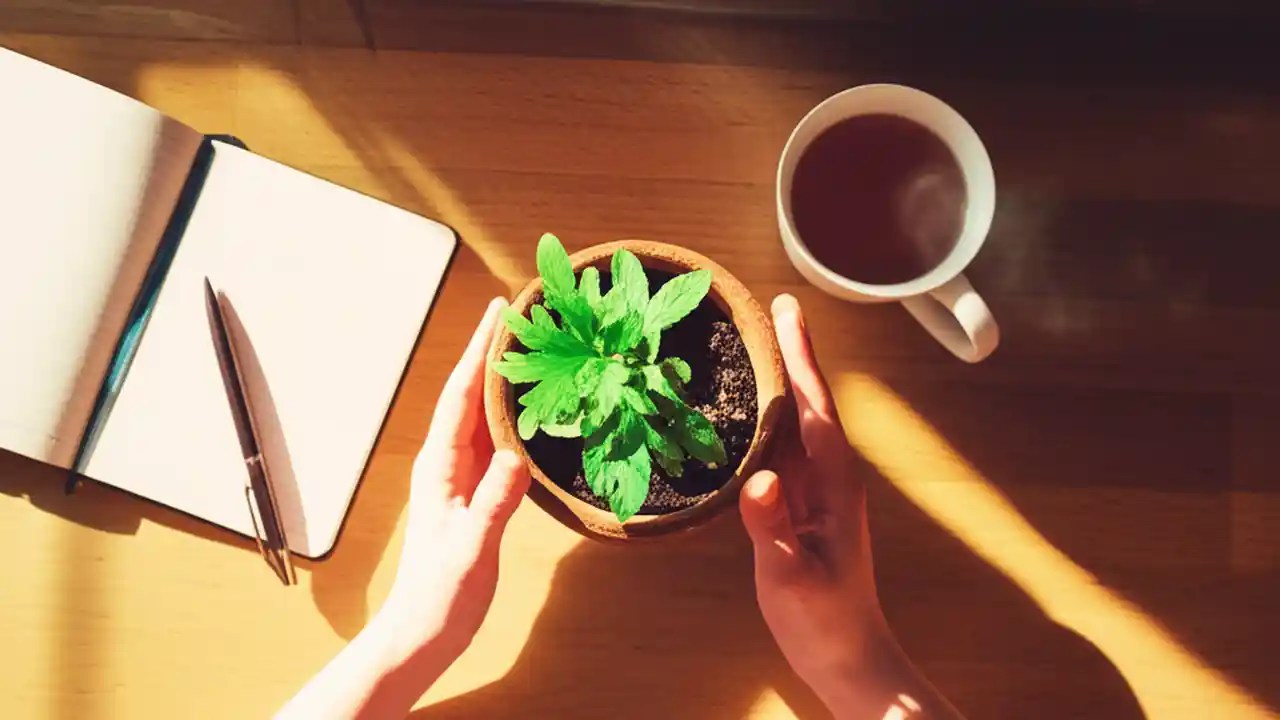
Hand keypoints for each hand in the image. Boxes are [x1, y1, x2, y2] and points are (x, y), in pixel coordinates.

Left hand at [380, 297, 530, 660]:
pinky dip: (511, 412)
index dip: (481, 350)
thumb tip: (516, 457)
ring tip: (531, 345)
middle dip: (493, 350)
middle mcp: (447, 461)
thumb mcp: (470, 548)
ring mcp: (459, 475)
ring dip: (503, 377)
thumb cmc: (441, 593)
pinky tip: (531, 406)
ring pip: (483, 412)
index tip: (500, 310)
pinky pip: (493, 438)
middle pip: (471, 392)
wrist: (423, 630)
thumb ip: (494, 503)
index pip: (462, 394)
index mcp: (441, 464)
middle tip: (523, 312)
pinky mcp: (473, 491)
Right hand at [740, 295, 884, 695]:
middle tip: (763, 306)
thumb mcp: (793, 575)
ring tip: (748, 342)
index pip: (816, 405)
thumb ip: (773, 526)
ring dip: (775, 380)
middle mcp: (829, 474)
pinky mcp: (799, 504)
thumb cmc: (825, 618)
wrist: (845, 654)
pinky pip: (779, 447)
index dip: (800, 355)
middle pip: (806, 400)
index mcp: (835, 481)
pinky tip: (741, 409)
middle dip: (787, 353)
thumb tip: (759, 478)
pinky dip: (763, 417)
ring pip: (793, 420)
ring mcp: (815, 489)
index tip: (786, 309)